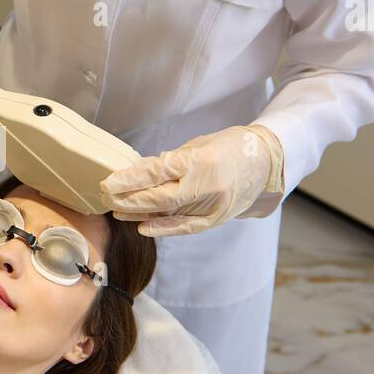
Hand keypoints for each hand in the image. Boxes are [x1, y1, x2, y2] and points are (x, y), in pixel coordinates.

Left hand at [99, 124, 284, 236]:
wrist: (267, 161)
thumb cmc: (229, 146)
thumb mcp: (197, 145)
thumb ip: (169, 161)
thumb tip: (138, 172)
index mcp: (200, 160)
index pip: (156, 172)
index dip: (129, 179)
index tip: (108, 182)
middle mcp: (207, 185)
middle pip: (159, 197)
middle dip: (129, 198)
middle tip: (107, 196)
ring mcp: (213, 205)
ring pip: (169, 213)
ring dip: (140, 213)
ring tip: (118, 211)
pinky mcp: (218, 218)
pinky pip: (186, 226)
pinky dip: (163, 228)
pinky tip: (144, 227)